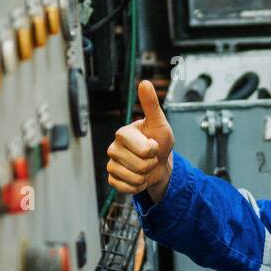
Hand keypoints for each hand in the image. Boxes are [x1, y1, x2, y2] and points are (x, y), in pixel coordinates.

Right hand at [107, 80, 174, 201]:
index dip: (155, 150)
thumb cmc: (158, 140)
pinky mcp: (113, 180)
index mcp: (122, 133)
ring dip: (146, 176)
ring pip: (135, 178)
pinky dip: (138, 186)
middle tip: (150, 157)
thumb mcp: (159, 122)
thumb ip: (151, 104)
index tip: (153, 144)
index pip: (145, 150)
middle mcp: (113, 148)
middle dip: (152, 164)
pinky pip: (128, 188)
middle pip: (141, 166)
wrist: (159, 162)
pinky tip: (138, 177)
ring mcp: (111, 164)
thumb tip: (145, 82)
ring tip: (145, 166)